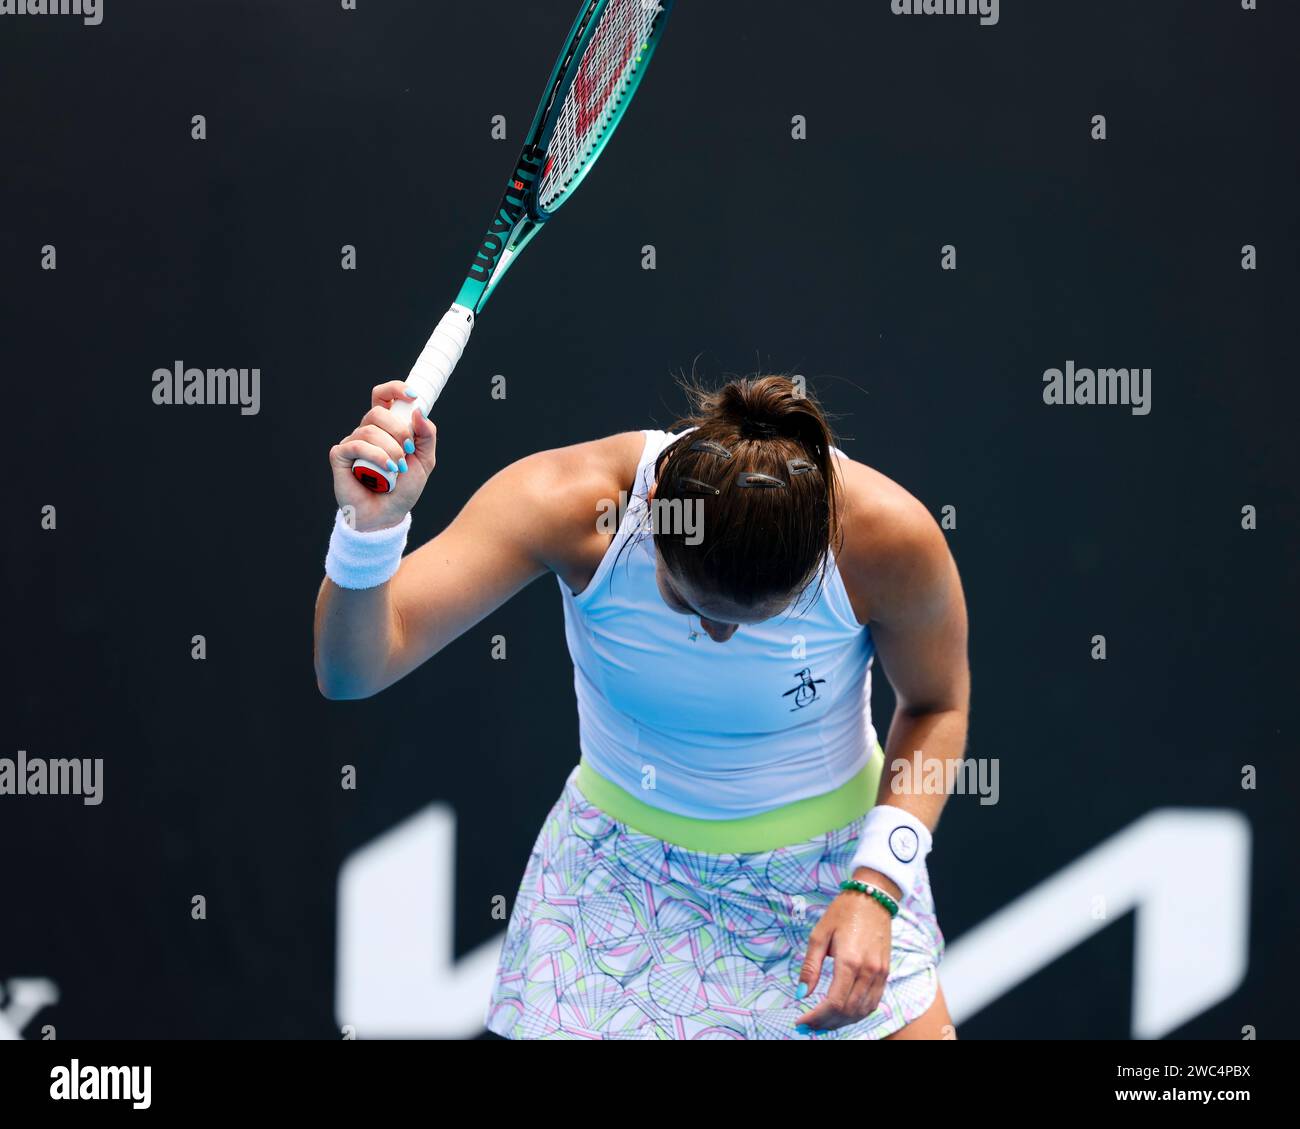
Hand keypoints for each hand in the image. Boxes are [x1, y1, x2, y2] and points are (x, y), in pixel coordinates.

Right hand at [329, 381, 437, 530]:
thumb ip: (427, 435)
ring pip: (369, 430)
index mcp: (386, 427)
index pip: (384, 396)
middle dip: (399, 430)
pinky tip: (386, 470)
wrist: (388, 515)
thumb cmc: (404, 488)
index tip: (412, 396)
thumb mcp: (425, 461)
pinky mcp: (340, 456)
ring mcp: (352, 442)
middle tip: (408, 451)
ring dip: (390, 449)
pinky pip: (356, 445)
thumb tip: (418, 411)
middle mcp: (367, 431)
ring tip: (398, 469)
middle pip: (378, 412)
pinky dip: (375, 456)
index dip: (395, 389)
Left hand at [794, 870, 898, 1034]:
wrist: (873, 899)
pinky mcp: (886, 973)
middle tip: (809, 1025)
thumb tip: (800, 994)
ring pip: (862, 1011)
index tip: (801, 1021)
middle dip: (826, 1023)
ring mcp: (880, 974)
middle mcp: (868, 971)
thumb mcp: (819, 935)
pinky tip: (843, 1013)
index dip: (816, 1017)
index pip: (833, 1002)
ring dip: (842, 1022)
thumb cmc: (843, 912)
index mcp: (849, 961)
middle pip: (848, 1011)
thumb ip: (810, 967)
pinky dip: (858, 1013)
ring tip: (823, 1023)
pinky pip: (873, 1003)